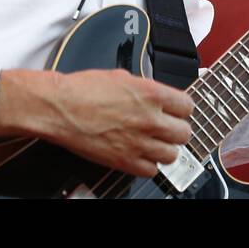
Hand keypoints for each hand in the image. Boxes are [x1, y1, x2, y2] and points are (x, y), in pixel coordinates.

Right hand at [40, 69, 194, 177]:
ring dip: (164, 149)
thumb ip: (145, 89)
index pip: (187, 106)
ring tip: (153, 143)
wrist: (60, 107)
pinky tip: (140, 155)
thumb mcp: (122, 76)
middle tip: (166, 128)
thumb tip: (156, 97)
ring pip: (172, 155)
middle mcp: (150, 119)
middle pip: (184, 133)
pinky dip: (148, 165)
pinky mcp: (125, 161)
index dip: (181, 108)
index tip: (176, 111)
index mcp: (151, 93)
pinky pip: (151, 171)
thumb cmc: (83, 89)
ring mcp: (139, 142)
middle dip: (176, 130)